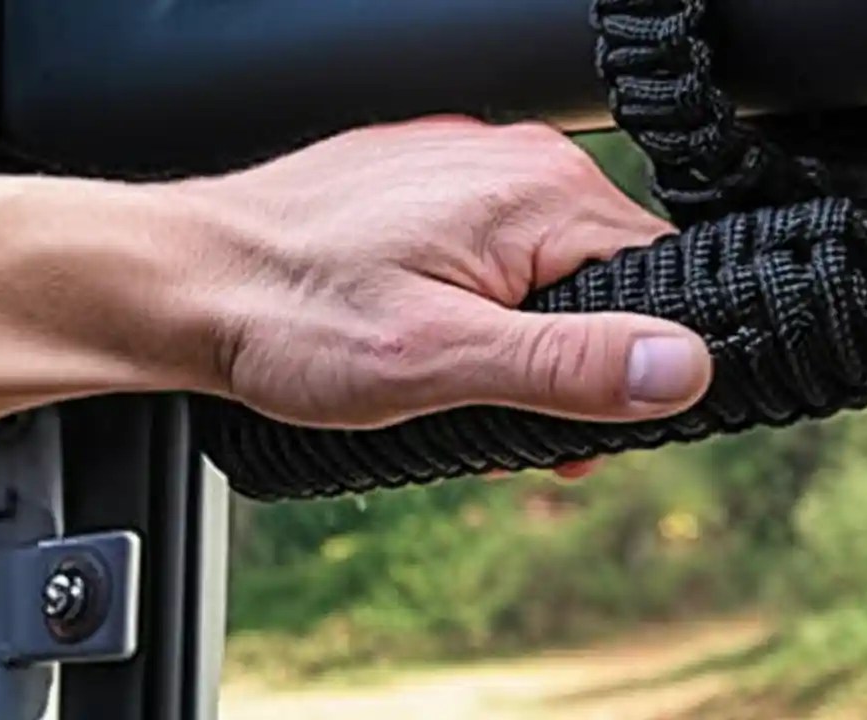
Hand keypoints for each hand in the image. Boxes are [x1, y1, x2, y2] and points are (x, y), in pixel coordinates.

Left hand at [162, 117, 713, 473]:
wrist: (186, 284)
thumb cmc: (290, 316)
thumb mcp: (441, 360)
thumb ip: (568, 365)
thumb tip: (681, 366)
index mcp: (539, 191)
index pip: (660, 277)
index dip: (635, 366)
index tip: (588, 420)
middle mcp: (513, 163)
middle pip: (605, 279)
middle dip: (571, 365)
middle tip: (507, 424)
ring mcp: (466, 171)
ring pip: (547, 274)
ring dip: (523, 346)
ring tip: (456, 391)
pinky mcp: (429, 191)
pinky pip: (495, 256)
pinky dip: (484, 312)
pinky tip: (434, 347)